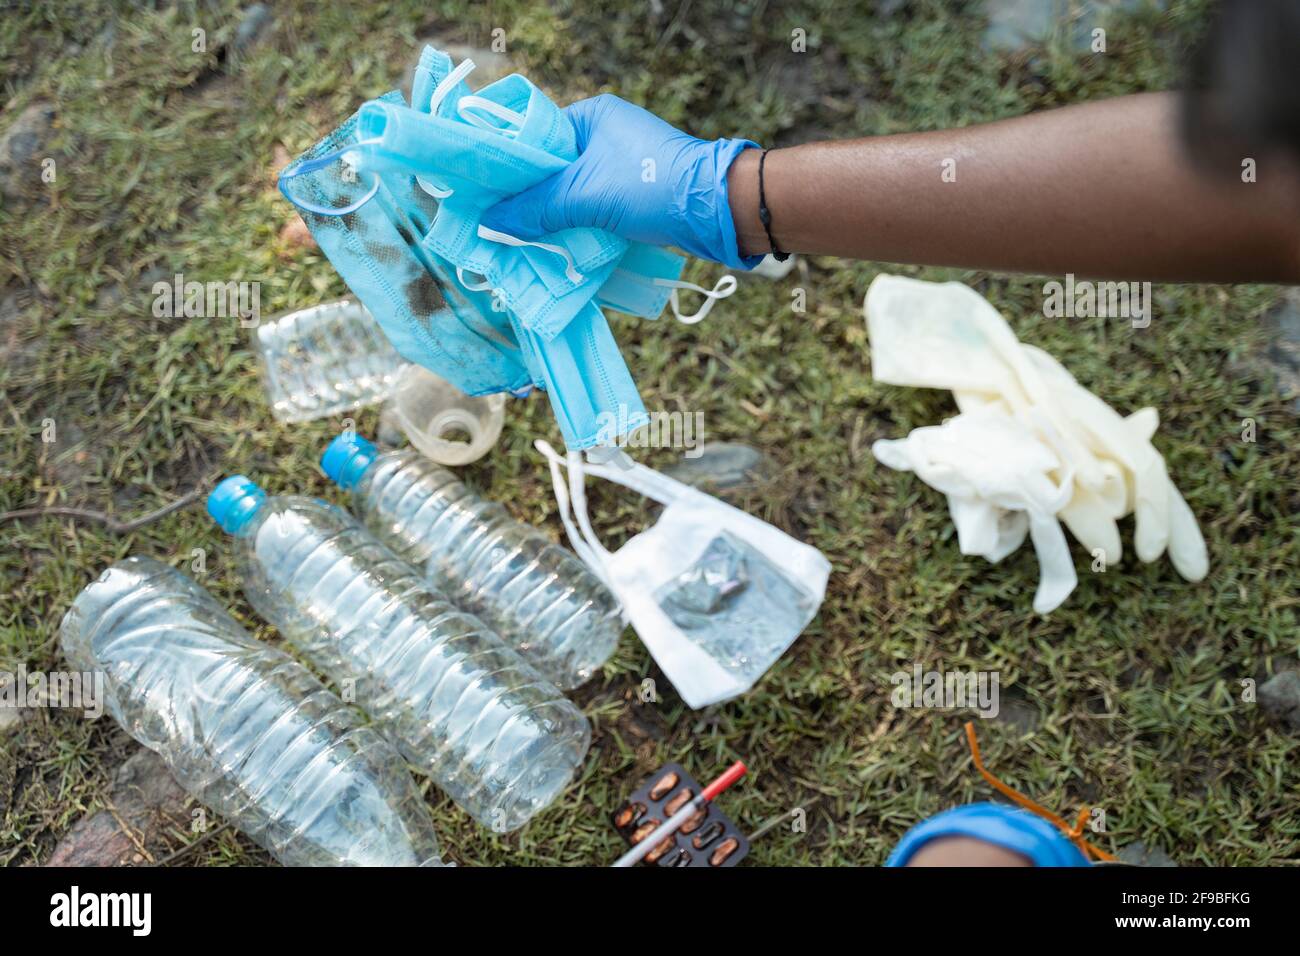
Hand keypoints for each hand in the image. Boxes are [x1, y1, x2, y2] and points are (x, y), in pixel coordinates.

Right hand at [480, 93, 760, 269]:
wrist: (716, 211)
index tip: (485, 196)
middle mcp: (606, 135)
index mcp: (591, 117)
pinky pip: (592, 208)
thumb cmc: (651, 187)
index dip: (509, 169)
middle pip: (551, 170)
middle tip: (498, 225)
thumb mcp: (585, 195)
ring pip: (571, 193)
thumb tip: (489, 226)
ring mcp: (622, 165)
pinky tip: (556, 247)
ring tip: (520, 242)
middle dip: (529, 200)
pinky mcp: (634, 195)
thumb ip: (535, 209)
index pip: (535, 139)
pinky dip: (576, 226)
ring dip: (552, 218)